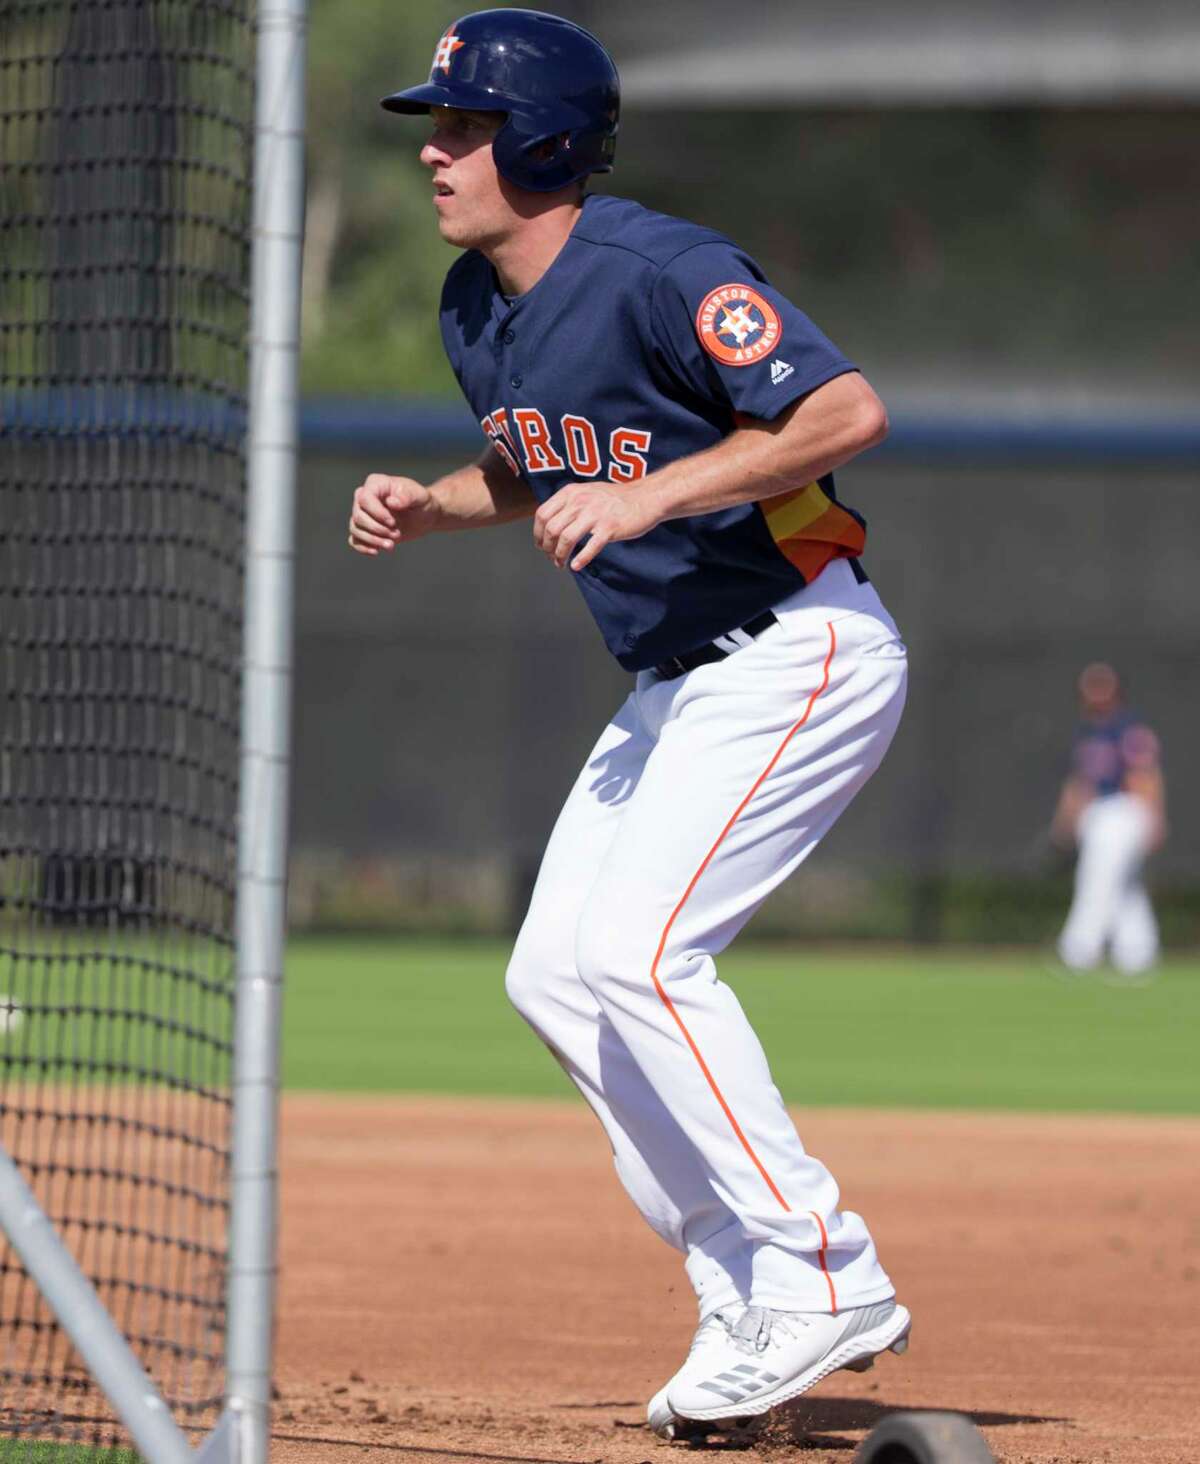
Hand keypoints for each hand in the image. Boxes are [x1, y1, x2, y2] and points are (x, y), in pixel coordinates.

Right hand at [348, 474, 439, 555]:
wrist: (423, 515)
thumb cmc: (421, 501)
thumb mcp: (419, 496)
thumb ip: (407, 497)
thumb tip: (391, 502)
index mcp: (376, 484)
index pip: (365, 499)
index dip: (377, 514)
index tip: (393, 522)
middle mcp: (364, 497)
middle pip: (358, 516)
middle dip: (377, 529)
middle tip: (397, 534)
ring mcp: (362, 513)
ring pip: (355, 529)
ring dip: (373, 540)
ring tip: (391, 545)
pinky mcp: (364, 528)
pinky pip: (354, 539)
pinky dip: (363, 547)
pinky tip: (377, 551)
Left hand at [532, 482, 659, 570]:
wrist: (646, 498)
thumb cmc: (616, 499)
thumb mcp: (586, 492)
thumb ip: (568, 504)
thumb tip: (550, 523)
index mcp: (571, 493)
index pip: (543, 514)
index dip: (537, 533)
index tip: (540, 544)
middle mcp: (580, 501)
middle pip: (551, 529)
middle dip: (547, 548)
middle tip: (551, 557)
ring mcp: (595, 515)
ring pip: (566, 539)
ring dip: (560, 555)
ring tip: (561, 563)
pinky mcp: (609, 528)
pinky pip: (590, 547)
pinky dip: (580, 559)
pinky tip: (576, 566)